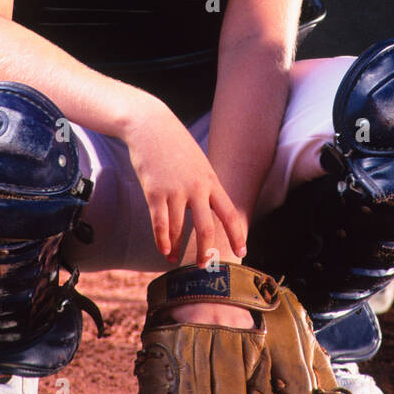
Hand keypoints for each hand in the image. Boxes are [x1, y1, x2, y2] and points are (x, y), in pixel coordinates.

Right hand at [121, 93, 247, 266]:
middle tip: (205, 267)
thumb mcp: (199, 164)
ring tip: (174, 259)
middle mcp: (196, 188)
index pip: (229, 213)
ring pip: (180, 229)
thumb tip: (210, 209)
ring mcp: (175, 190)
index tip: (242, 252)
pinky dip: (161, 239)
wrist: (152, 126)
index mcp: (211, 181)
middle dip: (207, 251)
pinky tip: (164, 249)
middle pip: (206, 228)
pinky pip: (160, 223)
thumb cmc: (176, 146)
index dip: (236, 234)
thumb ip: (205, 186)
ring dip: (177, 248)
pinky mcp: (154, 192)